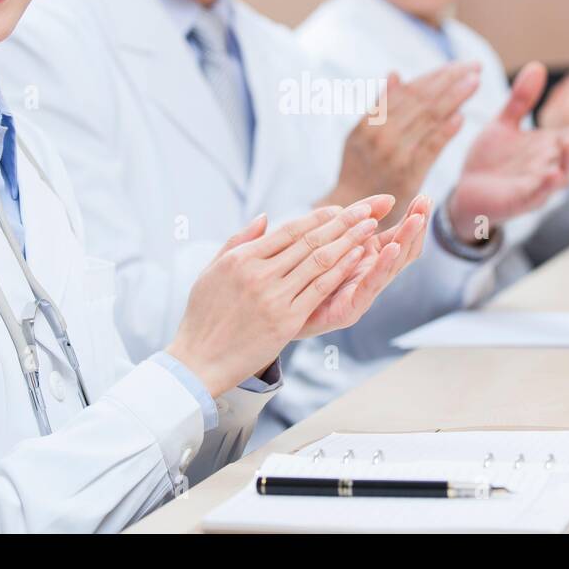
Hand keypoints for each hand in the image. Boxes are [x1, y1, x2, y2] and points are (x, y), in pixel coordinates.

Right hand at [165, 195, 428, 395]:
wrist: (198, 360)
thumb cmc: (204, 317)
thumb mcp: (212, 271)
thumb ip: (239, 241)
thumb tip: (265, 217)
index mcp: (241, 258)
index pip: (288, 230)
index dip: (318, 217)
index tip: (340, 208)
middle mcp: (258, 273)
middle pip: (309, 241)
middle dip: (342, 222)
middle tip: (366, 208)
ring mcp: (273, 296)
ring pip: (320, 261)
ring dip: (349, 240)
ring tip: (370, 226)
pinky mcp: (286, 319)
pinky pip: (320, 288)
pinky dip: (342, 270)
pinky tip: (359, 258)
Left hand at [295, 194, 431, 337]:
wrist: (277, 310)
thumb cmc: (302, 274)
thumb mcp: (330, 238)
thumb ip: (354, 218)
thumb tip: (387, 199)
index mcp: (368, 258)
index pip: (400, 237)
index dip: (414, 218)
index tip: (425, 197)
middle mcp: (370, 276)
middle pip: (403, 250)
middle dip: (416, 226)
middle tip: (426, 203)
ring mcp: (363, 294)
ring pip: (392, 265)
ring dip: (405, 240)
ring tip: (416, 220)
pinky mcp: (350, 310)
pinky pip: (369, 285)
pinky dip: (382, 266)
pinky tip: (391, 247)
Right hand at [323, 61, 479, 225]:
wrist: (352, 207)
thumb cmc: (359, 168)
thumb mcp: (360, 134)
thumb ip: (380, 106)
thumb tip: (395, 73)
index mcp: (372, 122)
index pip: (410, 91)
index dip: (435, 76)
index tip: (456, 64)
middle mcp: (382, 135)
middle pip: (423, 101)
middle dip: (451, 80)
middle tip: (474, 65)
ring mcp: (396, 154)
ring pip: (429, 119)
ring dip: (454, 97)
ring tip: (475, 81)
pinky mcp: (409, 175)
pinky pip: (430, 149)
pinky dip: (445, 132)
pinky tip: (461, 118)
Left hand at [449, 63, 568, 242]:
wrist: (464, 191)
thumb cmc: (490, 160)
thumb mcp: (504, 123)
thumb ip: (521, 99)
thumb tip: (537, 66)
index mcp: (548, 148)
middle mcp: (549, 166)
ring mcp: (537, 185)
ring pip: (562, 174)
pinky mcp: (520, 201)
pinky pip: (538, 193)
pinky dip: (547, 185)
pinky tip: (552, 173)